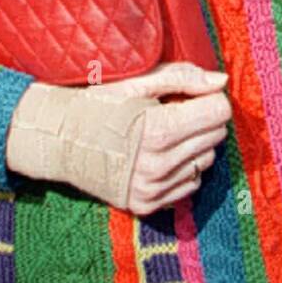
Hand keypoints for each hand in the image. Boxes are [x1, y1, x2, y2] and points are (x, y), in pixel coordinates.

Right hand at [101, 63, 231, 216]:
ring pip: (206, 161)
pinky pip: (191, 184)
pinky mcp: (147, 205)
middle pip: (216, 136)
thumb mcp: (138, 82)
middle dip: (202, 119)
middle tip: (175, 111)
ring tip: (165, 134)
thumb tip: (222, 82)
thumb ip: (184, 77)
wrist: (59, 142)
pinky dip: (183, 168)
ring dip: (194, 145)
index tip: (190, 95)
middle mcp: (157, 165)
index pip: (218, 113)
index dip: (208, 98)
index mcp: (157, 130)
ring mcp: (152, 189)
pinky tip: (160, 155)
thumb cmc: (100, 104)